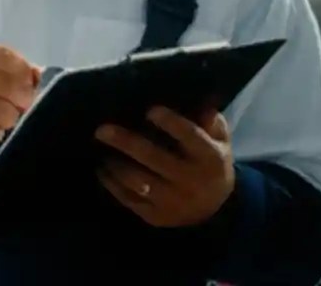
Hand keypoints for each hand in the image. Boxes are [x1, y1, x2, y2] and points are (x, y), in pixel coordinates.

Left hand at [94, 107, 234, 227]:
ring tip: (100, 149)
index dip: (171, 123)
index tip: (150, 110)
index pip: (190, 137)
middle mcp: (191, 181)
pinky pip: (128, 199)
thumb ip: (211, 121)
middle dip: (125, 142)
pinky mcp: (156, 217)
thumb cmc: (210, 164)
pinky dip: (112, 184)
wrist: (214, 210)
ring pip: (137, 181)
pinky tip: (103, 171)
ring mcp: (173, 202)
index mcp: (210, 158)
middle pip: (153, 158)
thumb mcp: (219, 141)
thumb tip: (198, 103)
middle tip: (101, 130)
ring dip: (115, 165)